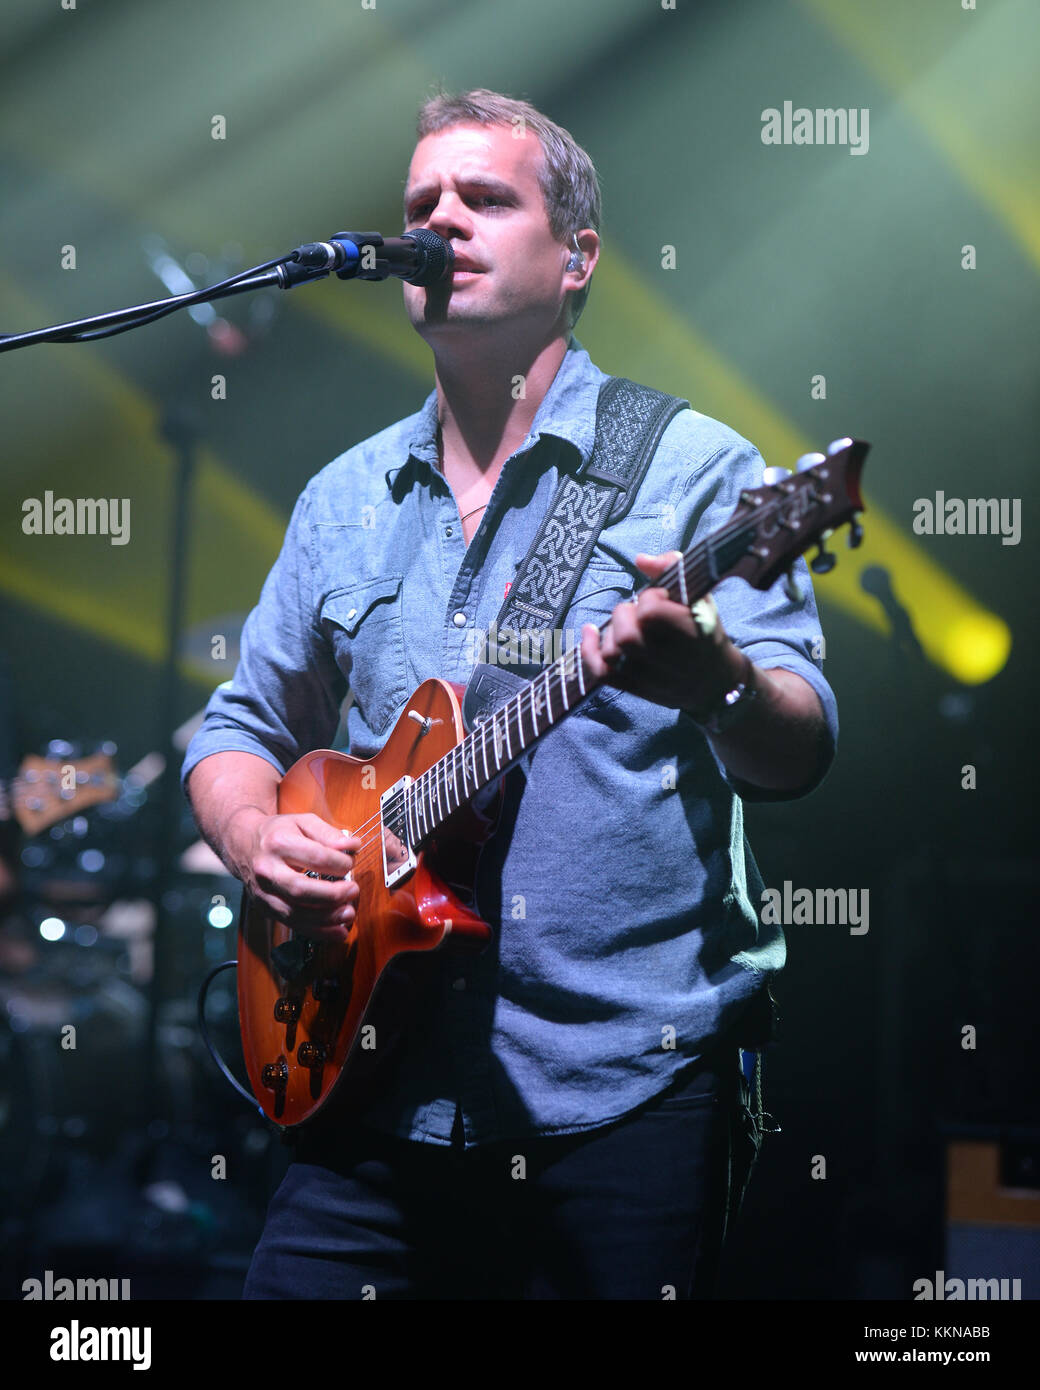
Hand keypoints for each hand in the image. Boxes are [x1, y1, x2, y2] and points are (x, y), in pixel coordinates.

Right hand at [232, 811, 361, 942]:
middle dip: (332, 895)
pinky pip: (292, 925)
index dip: (339, 864)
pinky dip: (318, 931)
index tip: (350, 863)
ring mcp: (263, 892)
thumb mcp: (303, 822)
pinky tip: (337, 932)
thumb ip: (329, 833)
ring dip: (327, 918)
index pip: (315, 857)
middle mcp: (267, 870)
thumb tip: (352, 847)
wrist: (243, 844)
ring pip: (295, 913)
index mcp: (278, 843)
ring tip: (349, 913)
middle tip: (353, 891)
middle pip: (301, 889)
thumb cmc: (278, 833)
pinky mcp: (265, 908)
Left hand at [580, 551, 747, 713]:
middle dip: (625, 615)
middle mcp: (668, 659)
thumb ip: (672, 568)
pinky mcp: (634, 688)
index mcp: (690, 633)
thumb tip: (641, 559)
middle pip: (626, 635)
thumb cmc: (703, 631)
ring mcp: (649, 677)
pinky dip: (588, 651)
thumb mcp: (699, 596)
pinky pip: (601, 672)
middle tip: (639, 614)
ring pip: (611, 652)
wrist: (714, 680)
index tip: (660, 598)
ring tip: (627, 627)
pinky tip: (589, 632)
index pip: (650, 611)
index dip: (650, 598)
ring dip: (611, 633)